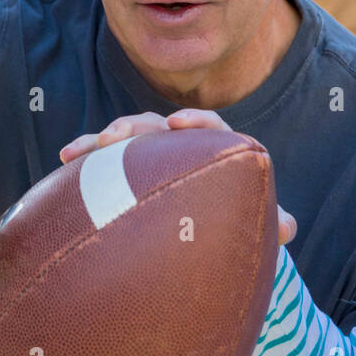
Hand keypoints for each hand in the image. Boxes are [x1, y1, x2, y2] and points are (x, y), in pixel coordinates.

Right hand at [59, 109, 296, 244]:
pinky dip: (85, 152)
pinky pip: (102, 156)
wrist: (202, 232)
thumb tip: (290, 227)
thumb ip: (268, 222)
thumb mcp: (248, 222)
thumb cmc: (231, 222)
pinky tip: (66, 157)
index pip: (210, 127)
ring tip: (80, 150)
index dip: (195, 122)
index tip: (177, 124)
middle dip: (134, 127)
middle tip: (116, 137)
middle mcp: (179, 145)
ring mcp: (148, 155)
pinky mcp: (123, 168)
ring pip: (126, 138)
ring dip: (103, 139)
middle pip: (157, 126)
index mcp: (215, 150)